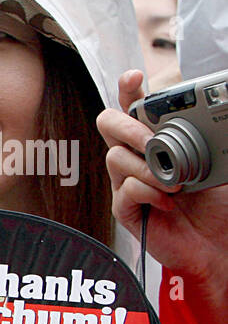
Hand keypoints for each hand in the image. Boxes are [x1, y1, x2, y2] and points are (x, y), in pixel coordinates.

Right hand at [97, 69, 227, 296]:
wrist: (217, 245)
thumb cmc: (218, 204)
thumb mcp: (221, 161)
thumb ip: (211, 138)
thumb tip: (222, 113)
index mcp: (157, 140)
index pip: (134, 107)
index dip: (128, 90)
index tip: (134, 78)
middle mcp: (137, 157)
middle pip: (108, 124)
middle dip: (127, 127)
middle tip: (151, 140)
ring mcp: (127, 182)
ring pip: (114, 158)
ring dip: (146, 168)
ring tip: (175, 184)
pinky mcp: (125, 209)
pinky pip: (124, 191)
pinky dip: (148, 193)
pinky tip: (168, 202)